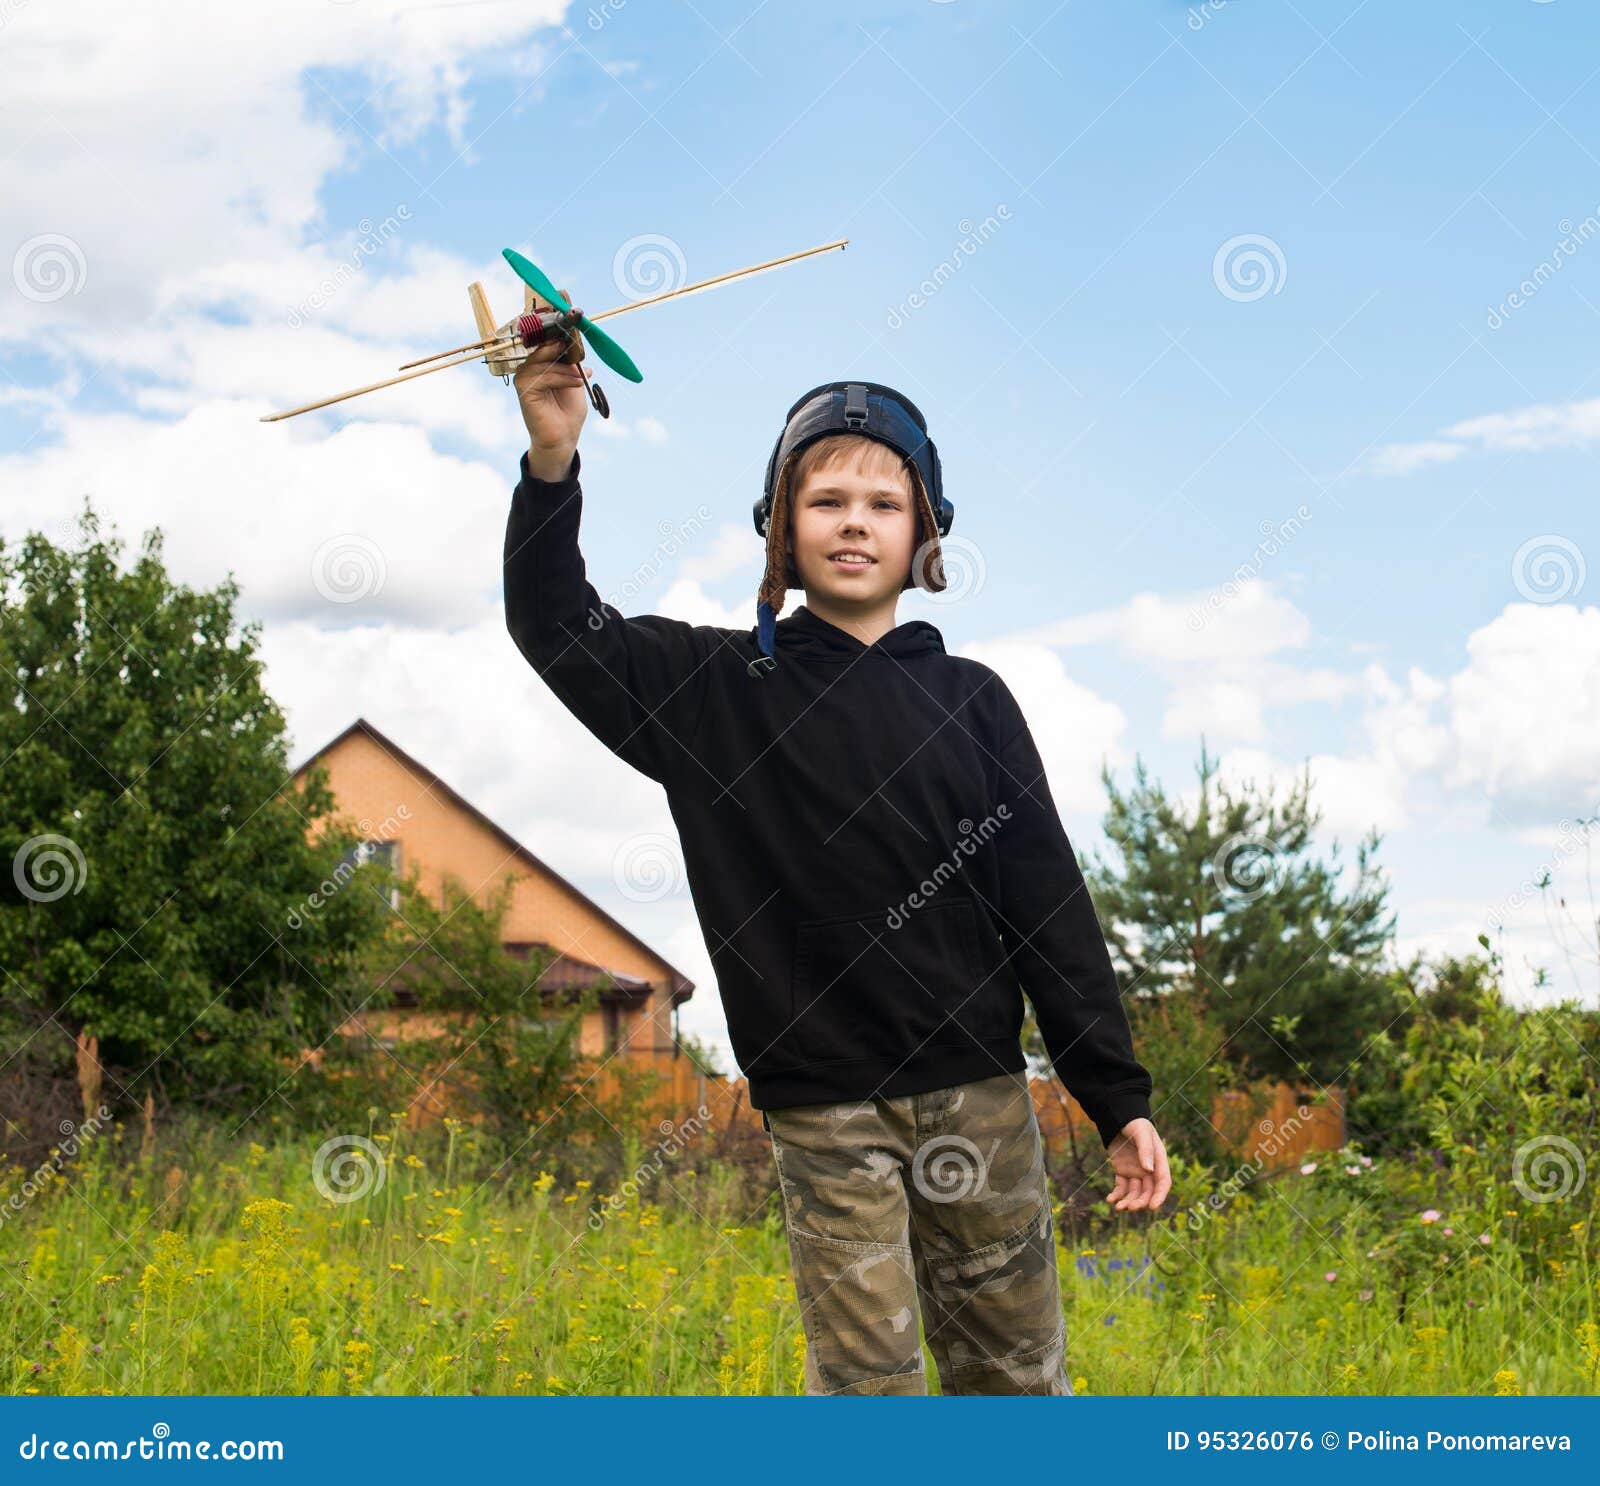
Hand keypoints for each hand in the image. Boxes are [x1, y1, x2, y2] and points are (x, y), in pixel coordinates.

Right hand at [513, 331, 588, 477]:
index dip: (555, 320)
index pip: (545, 335)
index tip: (569, 305)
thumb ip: (571, 360)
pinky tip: (576, 383)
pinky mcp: (524, 389)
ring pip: (545, 359)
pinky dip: (563, 378)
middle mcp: (530, 365)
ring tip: (581, 376)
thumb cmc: (568, 409)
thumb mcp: (575, 378)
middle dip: (561, 337)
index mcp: (541, 360)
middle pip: (543, 342)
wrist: (564, 437)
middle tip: (576, 333)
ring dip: (566, 367)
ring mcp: (525, 376)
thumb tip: (572, 341)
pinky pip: (544, 375)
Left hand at [1103, 1118, 1169, 1211]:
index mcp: (1158, 1161)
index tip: (1153, 1207)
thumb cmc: (1134, 1123)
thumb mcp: (1141, 1132)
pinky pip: (1121, 1187)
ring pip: (1134, 1192)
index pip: (1163, 1182)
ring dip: (1128, 1201)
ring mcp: (1135, 1172)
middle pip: (1148, 1192)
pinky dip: (1116, 1195)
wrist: (1118, 1119)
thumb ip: (1146, 1150)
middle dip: (1141, 1202)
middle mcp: (1149, 1170)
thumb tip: (1149, 1169)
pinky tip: (1110, 1199)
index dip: (1160, 1196)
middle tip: (1130, 1208)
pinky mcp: (1122, 1172)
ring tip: (1118, 1207)